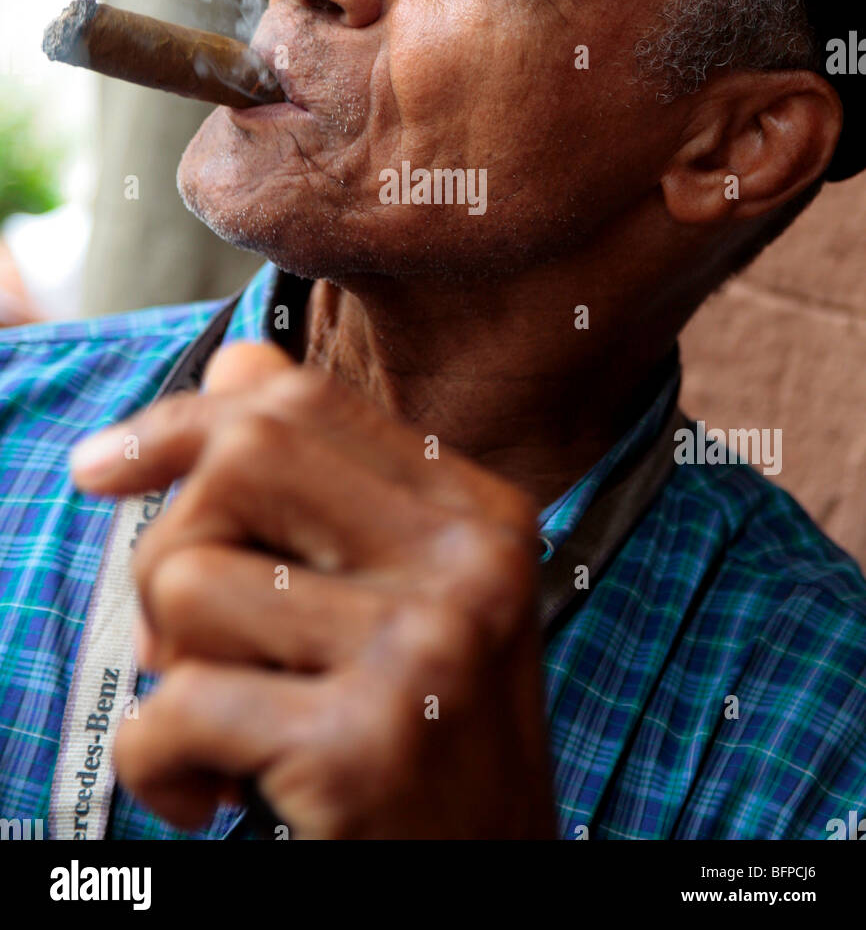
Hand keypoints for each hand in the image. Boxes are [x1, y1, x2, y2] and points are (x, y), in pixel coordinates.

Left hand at [71, 342, 554, 838]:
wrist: (485, 886)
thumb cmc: (423, 737)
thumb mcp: (403, 594)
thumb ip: (326, 479)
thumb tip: (235, 363)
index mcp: (477, 509)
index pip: (301, 402)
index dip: (181, 418)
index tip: (104, 465)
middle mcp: (467, 562)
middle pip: (240, 461)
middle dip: (168, 546)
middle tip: (193, 642)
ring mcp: (424, 651)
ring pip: (188, 583)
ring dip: (169, 669)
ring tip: (230, 725)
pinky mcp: (364, 748)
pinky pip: (172, 709)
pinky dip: (157, 768)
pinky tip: (214, 799)